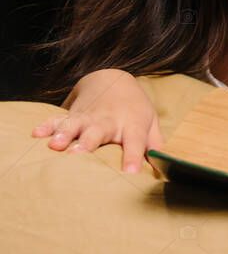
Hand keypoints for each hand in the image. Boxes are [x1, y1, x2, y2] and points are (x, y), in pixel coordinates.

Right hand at [31, 69, 161, 172]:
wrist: (113, 80)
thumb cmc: (135, 109)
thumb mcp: (151, 123)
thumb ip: (155, 144)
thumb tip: (165, 168)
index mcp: (132, 125)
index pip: (135, 141)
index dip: (133, 156)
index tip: (131, 173)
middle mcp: (109, 121)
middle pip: (99, 132)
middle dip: (88, 143)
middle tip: (78, 154)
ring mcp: (89, 117)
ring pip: (75, 125)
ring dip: (65, 134)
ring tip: (55, 146)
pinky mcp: (73, 114)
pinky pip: (58, 119)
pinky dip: (47, 125)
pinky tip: (36, 133)